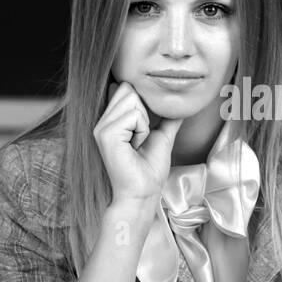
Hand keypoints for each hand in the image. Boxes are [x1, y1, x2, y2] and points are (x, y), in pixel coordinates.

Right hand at [94, 81, 183, 204]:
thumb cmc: (149, 170)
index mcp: (110, 119)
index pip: (125, 87)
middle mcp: (102, 120)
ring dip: (144, 123)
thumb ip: (166, 118)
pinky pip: (134, 116)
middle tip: (140, 138)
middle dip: (144, 113)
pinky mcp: (106, 133)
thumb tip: (180, 104)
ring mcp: (102, 126)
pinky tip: (135, 147)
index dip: (141, 101)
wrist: (143, 193)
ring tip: (137, 143)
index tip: (144, 128)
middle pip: (128, 89)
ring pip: (132, 99)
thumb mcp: (161, 136)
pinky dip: (142, 131)